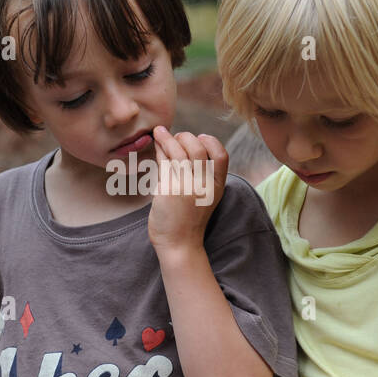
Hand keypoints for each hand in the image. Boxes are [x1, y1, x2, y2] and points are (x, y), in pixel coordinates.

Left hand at [146, 125, 227, 253]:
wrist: (179, 244)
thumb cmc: (188, 219)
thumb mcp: (202, 196)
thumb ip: (197, 173)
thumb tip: (181, 145)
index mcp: (216, 186)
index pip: (221, 155)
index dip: (211, 142)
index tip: (200, 137)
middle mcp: (203, 185)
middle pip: (197, 149)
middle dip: (185, 137)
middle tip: (175, 136)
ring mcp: (186, 187)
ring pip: (177, 152)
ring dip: (167, 138)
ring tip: (159, 132)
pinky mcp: (169, 191)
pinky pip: (164, 163)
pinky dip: (159, 150)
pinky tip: (156, 144)